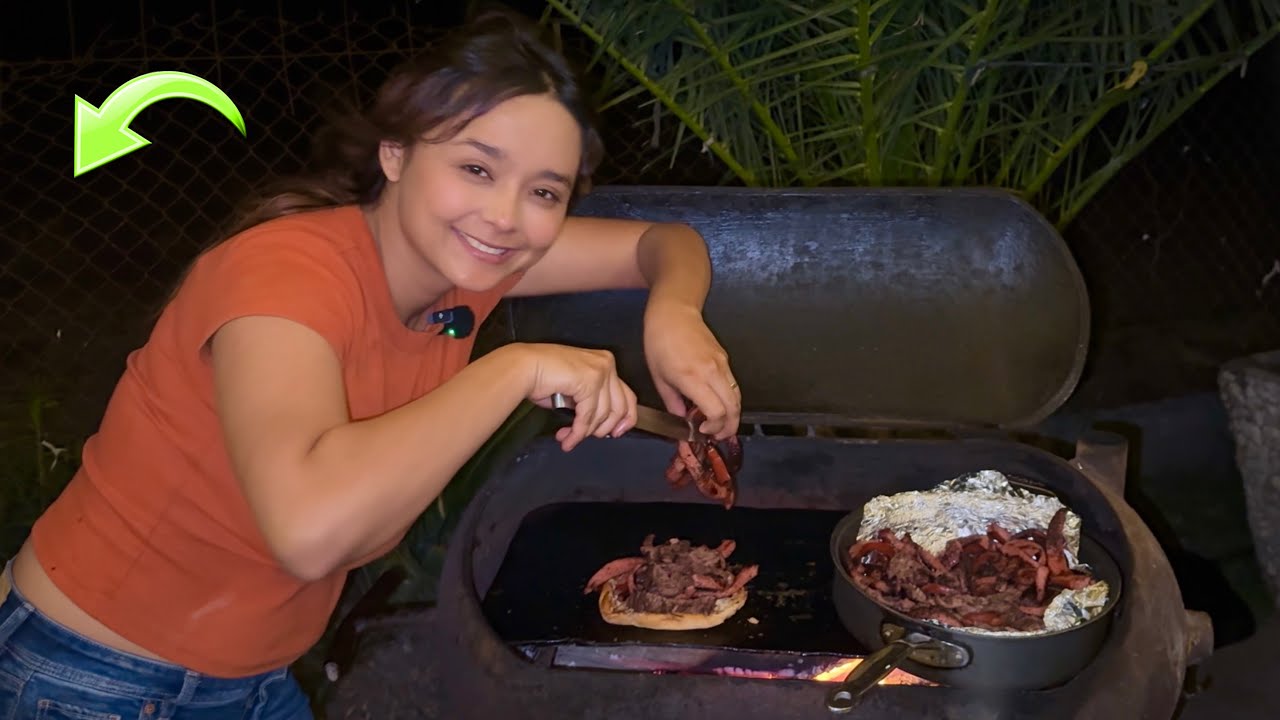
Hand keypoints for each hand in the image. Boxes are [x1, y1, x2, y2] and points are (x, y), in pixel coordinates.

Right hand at [516, 343, 637, 451]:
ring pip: (603, 415)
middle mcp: (606, 364)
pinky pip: (587, 416)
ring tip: (569, 438)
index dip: (626, 418)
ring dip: (585, 432)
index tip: (617, 433)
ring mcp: (599, 371)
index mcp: (604, 362)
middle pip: (619, 407)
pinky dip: (578, 432)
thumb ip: (592, 400)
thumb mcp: (576, 388)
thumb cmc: (543, 376)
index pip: (627, 395)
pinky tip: (568, 438)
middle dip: (604, 428)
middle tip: (591, 438)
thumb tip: (599, 424)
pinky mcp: (589, 381)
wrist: (524, 366)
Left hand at [642, 301, 740, 439]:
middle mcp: (713, 372)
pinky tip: (719, 405)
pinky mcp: (726, 359)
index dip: (713, 427)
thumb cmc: (659, 345)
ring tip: (722, 426)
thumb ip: (673, 404)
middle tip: (720, 436)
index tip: (702, 431)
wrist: (673, 314)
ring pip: (737, 396)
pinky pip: (733, 384)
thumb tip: (684, 422)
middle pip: (733, 407)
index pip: (716, 411)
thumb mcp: (659, 378)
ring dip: (733, 414)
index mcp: (693, 378)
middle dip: (730, 427)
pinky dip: (731, 399)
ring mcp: (722, 364)